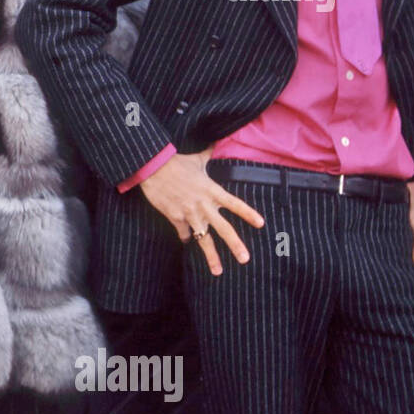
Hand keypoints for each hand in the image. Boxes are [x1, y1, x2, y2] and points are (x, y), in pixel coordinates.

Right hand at [138, 149, 264, 274]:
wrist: (152, 168)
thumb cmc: (175, 162)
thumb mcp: (196, 158)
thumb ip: (209, 153)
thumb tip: (217, 141)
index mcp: (212, 190)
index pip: (235, 204)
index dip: (248, 214)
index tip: (261, 224)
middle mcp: (203, 205)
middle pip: (223, 228)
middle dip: (235, 245)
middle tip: (245, 259)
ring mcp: (189, 213)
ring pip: (203, 239)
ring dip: (211, 256)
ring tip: (218, 271)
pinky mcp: (174, 218)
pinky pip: (184, 233)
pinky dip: (186, 237)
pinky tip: (187, 241)